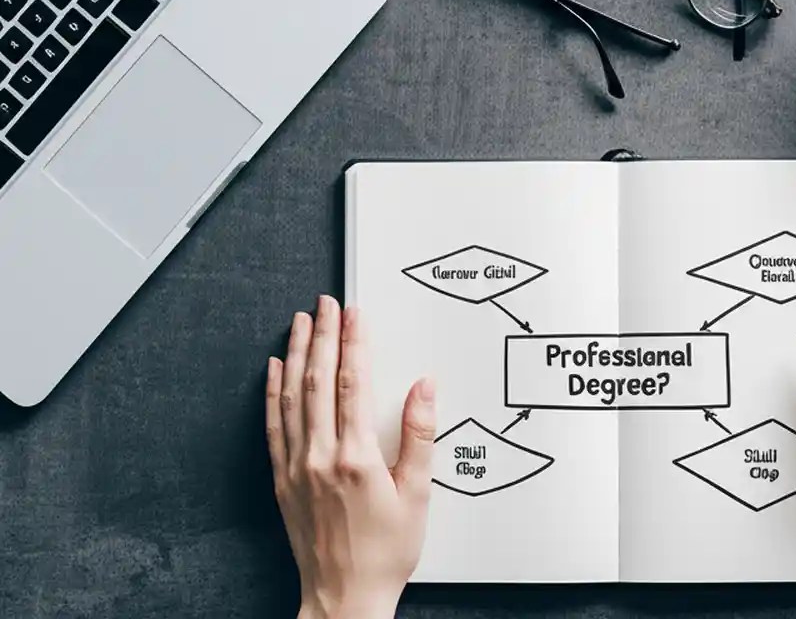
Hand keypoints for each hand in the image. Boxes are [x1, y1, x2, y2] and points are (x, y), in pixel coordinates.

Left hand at [266, 296, 435, 618]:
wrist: (345, 596)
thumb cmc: (386, 552)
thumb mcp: (417, 494)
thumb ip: (420, 436)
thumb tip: (424, 388)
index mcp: (356, 457)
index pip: (352, 383)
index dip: (353, 342)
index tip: (354, 313)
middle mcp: (320, 457)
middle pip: (317, 381)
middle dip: (323, 336)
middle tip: (325, 304)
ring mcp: (296, 468)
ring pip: (291, 397)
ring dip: (296, 355)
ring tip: (300, 323)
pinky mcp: (283, 481)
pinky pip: (274, 427)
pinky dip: (272, 394)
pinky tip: (275, 371)